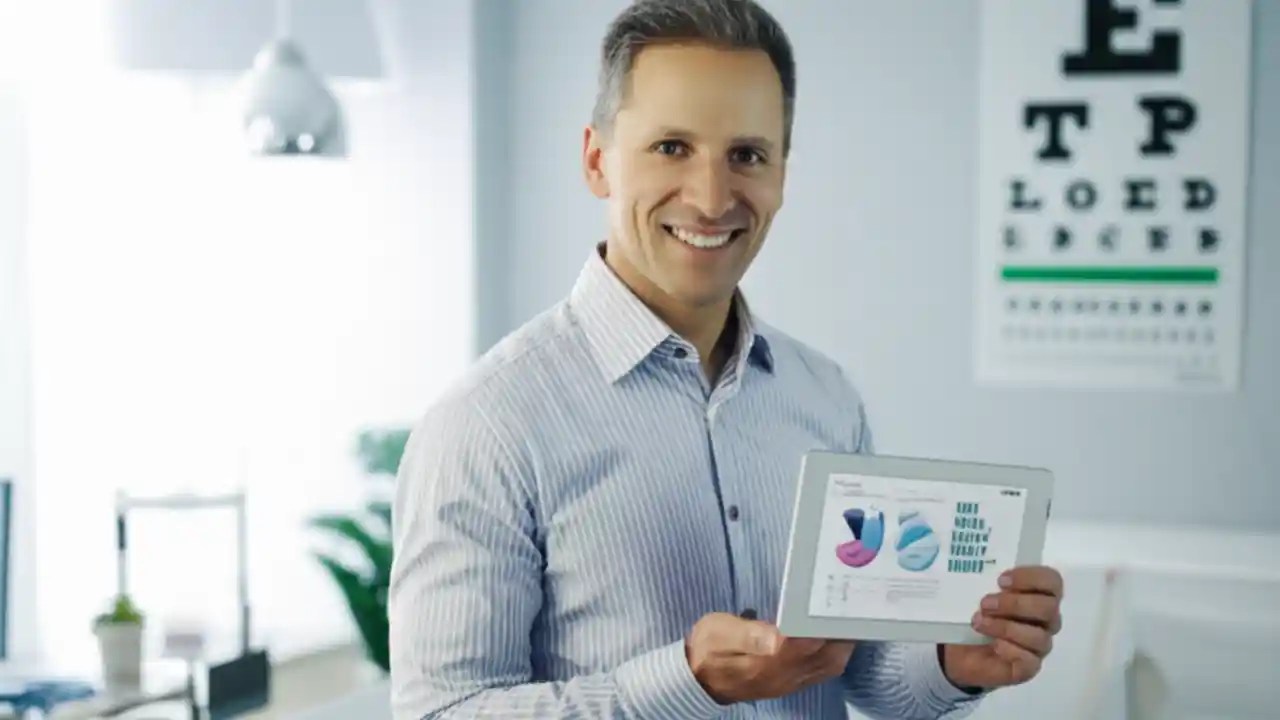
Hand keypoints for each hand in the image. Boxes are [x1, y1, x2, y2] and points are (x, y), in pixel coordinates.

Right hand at [686, 612, 855, 704]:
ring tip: (848, 618)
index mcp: (769, 660)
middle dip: (844, 632)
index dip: (827, 624)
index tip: (839, 603)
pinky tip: (836, 638)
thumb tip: (776, 637)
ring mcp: (790, 682)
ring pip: (829, 666)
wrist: (697, 678)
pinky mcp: (790, 684)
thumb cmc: (708, 647)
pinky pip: (822, 672)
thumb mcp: (718, 632)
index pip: (809, 642)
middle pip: (828, 656)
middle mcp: (785, 675)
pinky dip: (834, 654)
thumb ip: (747, 634)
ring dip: (843, 644)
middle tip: (852, 605)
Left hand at [941, 565, 1063, 690]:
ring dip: (1006, 627)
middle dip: (1015, 604)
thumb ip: (982, 576)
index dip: (1031, 578)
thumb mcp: (974, 590)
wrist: (956, 648)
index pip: (1052, 581)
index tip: (1001, 580)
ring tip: (978, 622)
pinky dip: (1011, 650)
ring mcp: (1039, 645)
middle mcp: (1045, 619)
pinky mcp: (1028, 667)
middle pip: (1048, 608)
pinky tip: (994, 646)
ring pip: (1039, 636)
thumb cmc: (974, 612)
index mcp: (1038, 594)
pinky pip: (1030, 661)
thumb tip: (973, 559)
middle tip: (985, 603)